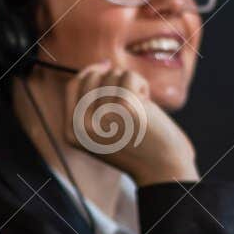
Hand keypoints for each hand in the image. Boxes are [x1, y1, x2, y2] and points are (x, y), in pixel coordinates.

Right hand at [64, 62, 197, 186]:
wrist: (161, 168)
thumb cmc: (136, 146)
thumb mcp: (102, 130)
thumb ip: (92, 104)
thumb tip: (98, 65)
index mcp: (72, 132)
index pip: (72, 86)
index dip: (88, 72)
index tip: (105, 67)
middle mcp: (81, 126)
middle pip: (91, 77)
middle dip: (112, 78)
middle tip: (129, 97)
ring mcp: (101, 116)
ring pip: (112, 75)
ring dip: (130, 84)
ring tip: (139, 106)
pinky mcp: (123, 107)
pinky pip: (129, 76)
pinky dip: (141, 85)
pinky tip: (146, 103)